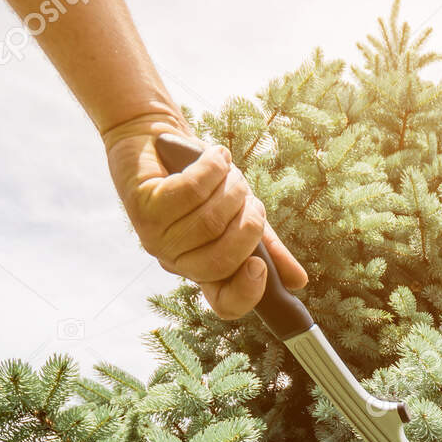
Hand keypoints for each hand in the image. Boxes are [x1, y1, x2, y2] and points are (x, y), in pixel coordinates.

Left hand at [105, 126, 306, 319]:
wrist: (155, 137)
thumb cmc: (203, 181)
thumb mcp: (241, 213)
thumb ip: (267, 246)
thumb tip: (299, 282)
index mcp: (203, 270)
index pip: (225, 303)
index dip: (247, 293)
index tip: (260, 266)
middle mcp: (176, 261)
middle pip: (221, 260)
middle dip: (247, 223)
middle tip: (248, 197)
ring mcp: (155, 237)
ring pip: (209, 222)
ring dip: (230, 188)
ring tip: (228, 169)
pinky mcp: (142, 207)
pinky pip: (190, 192)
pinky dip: (212, 168)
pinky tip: (216, 156)